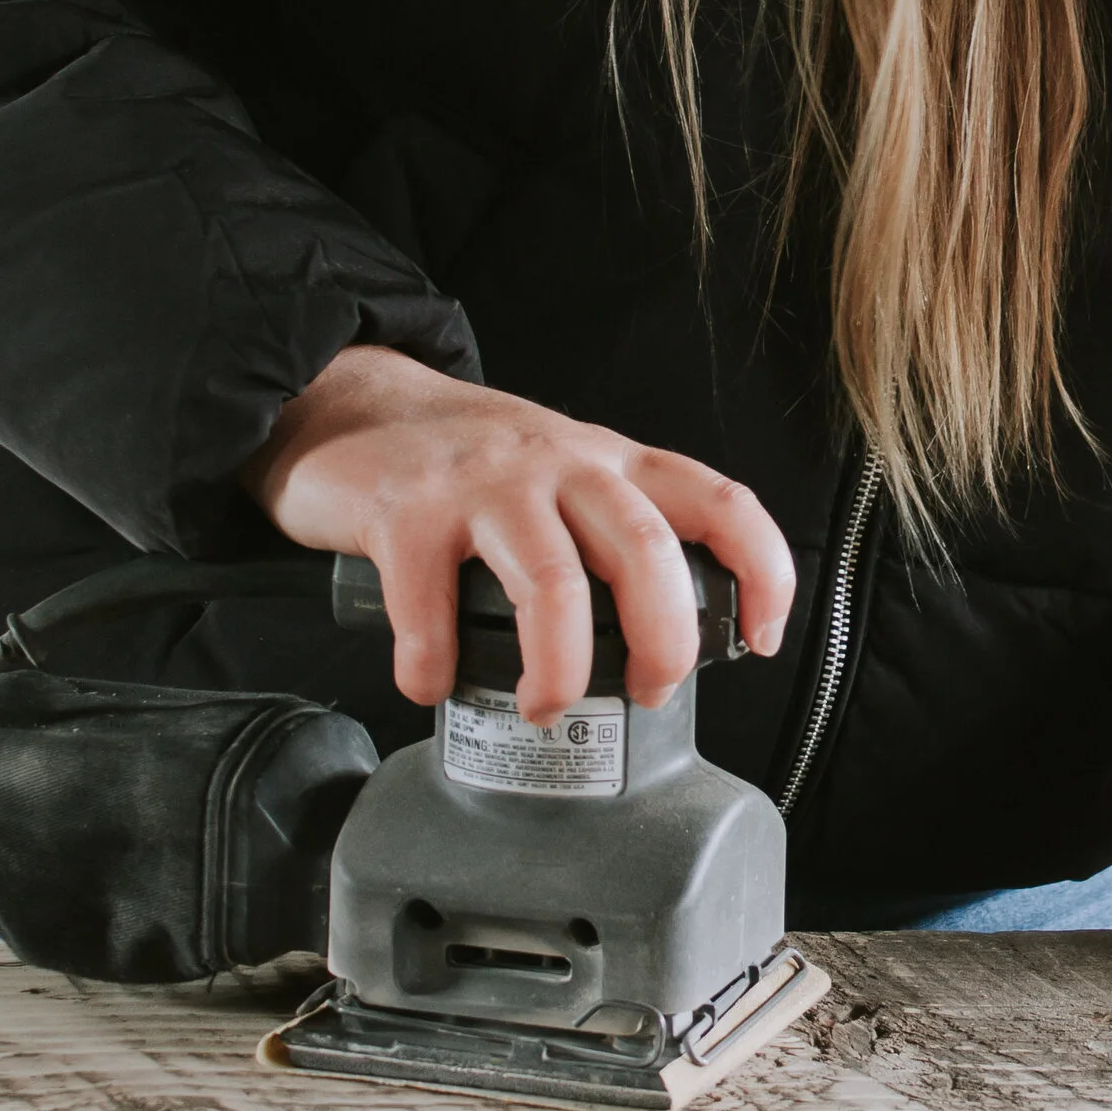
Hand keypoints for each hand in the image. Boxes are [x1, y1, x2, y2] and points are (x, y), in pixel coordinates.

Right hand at [240, 345, 795, 721]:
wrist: (349, 404)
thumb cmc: (466, 460)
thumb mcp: (562, 474)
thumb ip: (612, 533)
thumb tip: (665, 640)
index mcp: (610, 463)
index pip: (720, 503)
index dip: (762, 572)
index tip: (762, 637)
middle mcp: (558, 464)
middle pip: (646, 550)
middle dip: (664, 640)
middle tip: (646, 691)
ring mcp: (482, 484)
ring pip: (551, 582)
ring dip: (557, 667)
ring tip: (544, 707)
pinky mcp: (406, 511)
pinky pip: (430, 603)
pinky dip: (433, 664)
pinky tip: (430, 682)